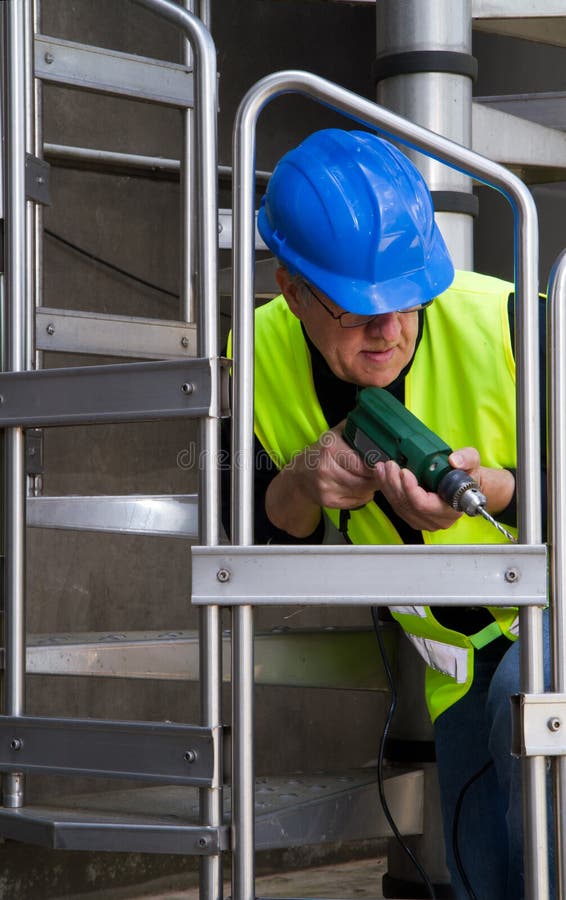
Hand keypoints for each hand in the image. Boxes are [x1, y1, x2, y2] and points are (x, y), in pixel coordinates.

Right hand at [265, 422, 382, 536]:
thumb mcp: (335, 434)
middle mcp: (326, 470)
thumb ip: (354, 427)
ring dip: (371, 487)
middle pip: (364, 481)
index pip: (362, 464)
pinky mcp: (328, 501)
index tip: (385, 464)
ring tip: (370, 478)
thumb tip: (374, 421)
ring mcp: (326, 488)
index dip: (376, 466)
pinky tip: (360, 487)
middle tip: (381, 472)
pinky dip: (363, 496)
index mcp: (330, 450)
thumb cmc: (322, 452)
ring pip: (362, 492)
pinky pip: (357, 502)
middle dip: (377, 478)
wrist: (300, 473)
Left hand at [372, 459, 462, 530]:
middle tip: (390, 465)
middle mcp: (436, 519)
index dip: (410, 489)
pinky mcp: (413, 517)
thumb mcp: (473, 462)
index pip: (424, 505)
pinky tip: (383, 476)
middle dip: (395, 483)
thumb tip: (454, 460)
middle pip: (407, 505)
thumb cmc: (468, 478)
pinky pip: (396, 506)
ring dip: (387, 486)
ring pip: (399, 506)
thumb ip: (467, 459)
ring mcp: (423, 521)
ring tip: (383, 468)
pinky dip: (387, 490)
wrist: (464, 487)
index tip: (405, 472)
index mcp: (450, 509)